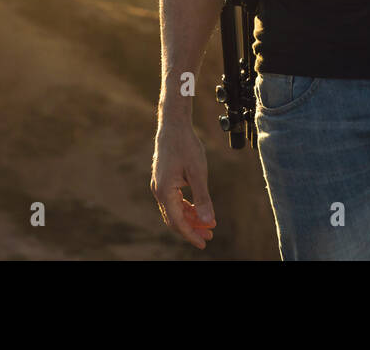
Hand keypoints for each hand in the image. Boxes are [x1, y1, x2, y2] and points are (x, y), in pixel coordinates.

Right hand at [151, 117, 217, 248]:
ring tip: (208, 223)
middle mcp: (159, 191)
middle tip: (210, 235)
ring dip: (191, 217)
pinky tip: (198, 209)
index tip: (204, 243)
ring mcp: (160, 185)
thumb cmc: (186, 146)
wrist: (174, 126)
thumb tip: (207, 220)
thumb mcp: (198, 173)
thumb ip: (203, 198)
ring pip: (175, 209)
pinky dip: (186, 206)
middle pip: (175, 218)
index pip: (178, 221)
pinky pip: (174, 200)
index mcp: (165, 192)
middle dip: (192, 228)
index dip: (191, 234)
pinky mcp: (164, 180)